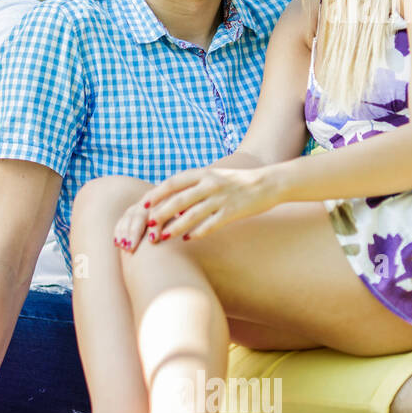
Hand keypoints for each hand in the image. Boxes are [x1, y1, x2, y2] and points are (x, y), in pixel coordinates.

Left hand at [115, 166, 276, 250]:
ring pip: (193, 214)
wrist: (268, 183)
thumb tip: (172, 203)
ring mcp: (222, 198)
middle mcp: (210, 183)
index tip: (143, 203)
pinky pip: (211, 224)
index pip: (173, 182)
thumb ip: (194, 187)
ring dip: (176, 227)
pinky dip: (198, 232)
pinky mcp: (233, 211)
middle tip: (148, 224)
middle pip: (179, 200)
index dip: (157, 193)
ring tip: (164, 237)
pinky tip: (188, 239)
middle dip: (161, 213)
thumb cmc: (236, 182)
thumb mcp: (214, 177)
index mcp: (203, 173)